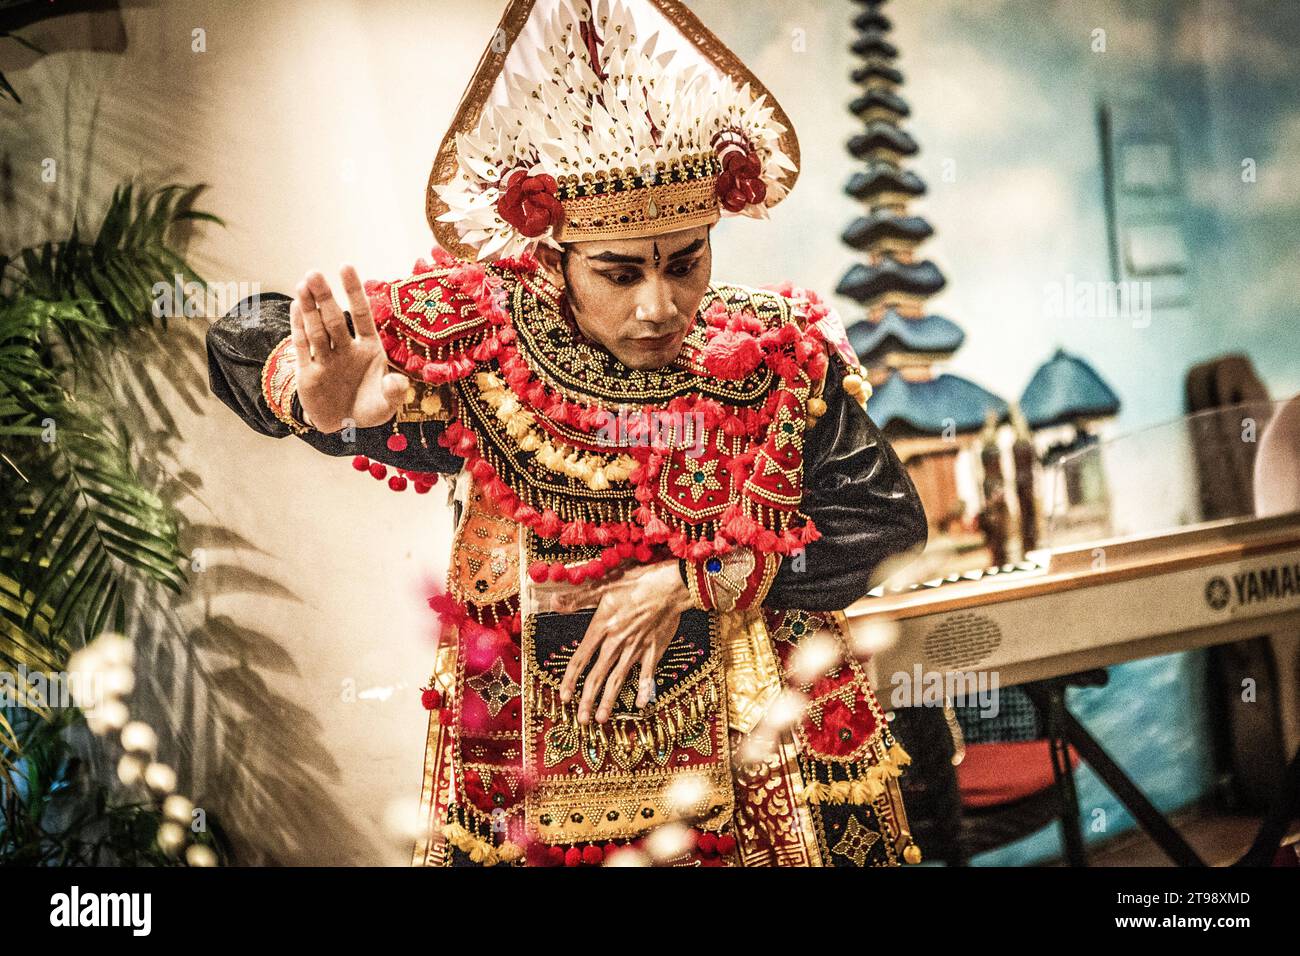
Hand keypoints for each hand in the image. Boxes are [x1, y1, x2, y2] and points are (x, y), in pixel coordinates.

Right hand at [290, 265, 408, 432]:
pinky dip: (299, 327)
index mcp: (369, 349)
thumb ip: (394, 392)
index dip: (353, 291)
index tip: (345, 266)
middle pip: (334, 319)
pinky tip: (295, 306)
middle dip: (325, 297)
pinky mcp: (308, 373)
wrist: (346, 427)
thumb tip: (397, 383)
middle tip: (314, 273)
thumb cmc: (371, 408)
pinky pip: (303, 347)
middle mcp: (346, 348)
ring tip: (303, 284)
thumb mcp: (388, 404)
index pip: (361, 315)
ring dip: (310, 308)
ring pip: (317, 329)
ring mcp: (326, 359)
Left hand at [553, 561, 693, 724]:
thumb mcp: (604, 585)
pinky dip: (644, 690)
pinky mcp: (654, 649)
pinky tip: (639, 704)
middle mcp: (617, 642)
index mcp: (602, 627)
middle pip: (598, 676)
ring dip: (609, 701)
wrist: (671, 585)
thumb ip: (578, 598)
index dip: (570, 679)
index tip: (563, 696)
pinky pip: (647, 674)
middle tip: (581, 719)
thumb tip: (553, 602)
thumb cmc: (637, 581)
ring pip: (619, 679)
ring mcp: (636, 648)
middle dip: (587, 700)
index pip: (581, 658)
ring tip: (601, 720)